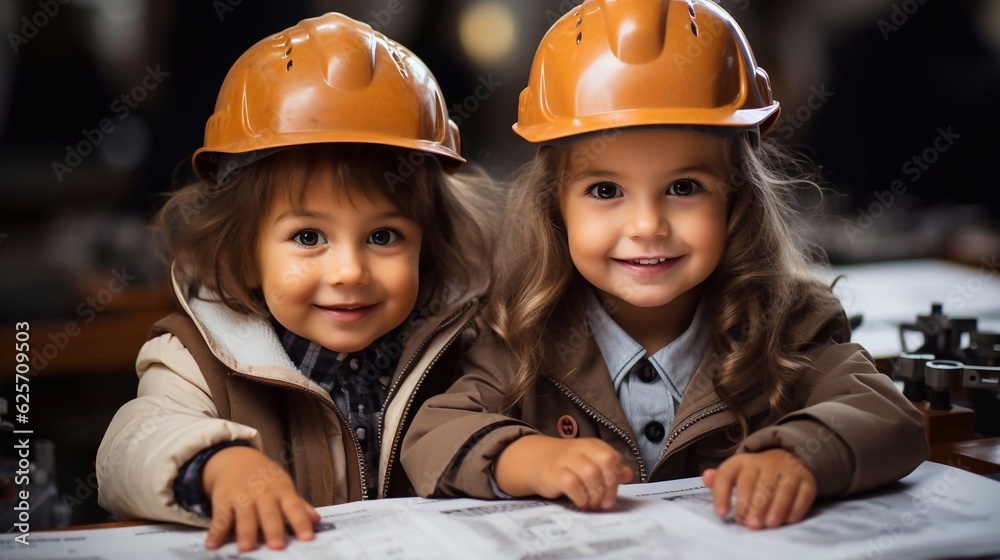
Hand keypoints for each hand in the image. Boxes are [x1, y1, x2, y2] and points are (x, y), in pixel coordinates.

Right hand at [202, 446, 319, 550]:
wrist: (235, 459)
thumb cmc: (264, 479)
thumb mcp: (283, 487)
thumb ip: (298, 505)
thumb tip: (317, 520)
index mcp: (281, 491)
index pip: (294, 507)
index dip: (301, 522)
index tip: (307, 538)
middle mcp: (262, 494)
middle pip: (269, 513)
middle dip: (273, 529)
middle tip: (277, 546)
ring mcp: (242, 497)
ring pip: (245, 516)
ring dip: (245, 531)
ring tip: (246, 548)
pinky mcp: (223, 501)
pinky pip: (219, 518)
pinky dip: (215, 532)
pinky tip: (212, 545)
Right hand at [494, 435, 632, 509]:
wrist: (534, 461)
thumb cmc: (565, 464)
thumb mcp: (589, 461)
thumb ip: (609, 468)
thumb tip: (628, 474)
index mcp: (592, 445)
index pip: (613, 457)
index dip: (616, 477)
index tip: (613, 491)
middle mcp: (580, 449)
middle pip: (605, 464)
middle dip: (610, 487)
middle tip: (605, 502)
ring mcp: (566, 460)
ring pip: (591, 474)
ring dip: (596, 495)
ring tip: (593, 504)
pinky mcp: (554, 474)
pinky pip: (572, 485)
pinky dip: (581, 497)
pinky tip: (581, 502)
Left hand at [702, 448, 816, 529]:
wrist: (787, 458)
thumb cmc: (755, 474)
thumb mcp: (736, 473)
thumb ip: (720, 480)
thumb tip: (706, 477)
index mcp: (742, 462)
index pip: (728, 474)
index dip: (722, 494)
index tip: (721, 514)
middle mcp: (764, 463)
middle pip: (756, 482)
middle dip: (752, 504)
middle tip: (750, 524)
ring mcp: (787, 470)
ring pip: (781, 488)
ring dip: (775, 507)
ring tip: (768, 525)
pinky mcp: (806, 479)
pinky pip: (803, 493)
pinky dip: (796, 507)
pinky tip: (789, 520)